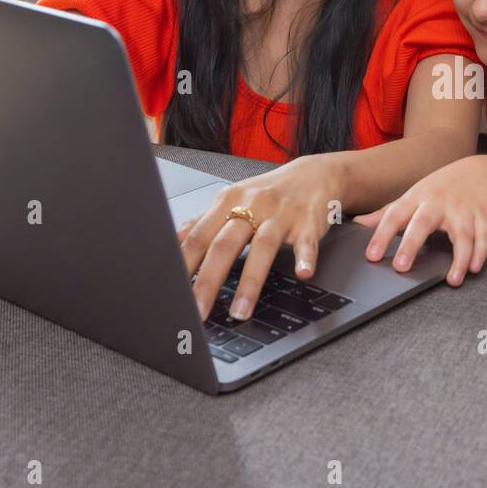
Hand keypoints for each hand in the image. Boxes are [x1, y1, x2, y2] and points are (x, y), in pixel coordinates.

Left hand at [176, 154, 343, 321]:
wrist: (314, 174)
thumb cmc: (268, 192)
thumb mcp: (232, 200)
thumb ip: (203, 221)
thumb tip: (173, 241)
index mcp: (228, 202)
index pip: (199, 236)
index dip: (183, 265)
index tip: (172, 292)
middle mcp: (253, 206)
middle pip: (225, 245)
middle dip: (209, 281)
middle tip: (198, 312)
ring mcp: (281, 215)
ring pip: (263, 248)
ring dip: (250, 282)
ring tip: (240, 312)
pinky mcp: (308, 223)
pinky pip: (306, 243)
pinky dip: (305, 258)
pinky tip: (302, 274)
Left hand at [353, 155, 486, 286]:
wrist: (479, 172)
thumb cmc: (439, 189)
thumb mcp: (413, 196)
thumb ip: (387, 213)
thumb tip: (357, 223)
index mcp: (416, 198)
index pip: (394, 215)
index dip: (381, 235)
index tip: (372, 256)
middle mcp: (438, 203)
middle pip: (424, 223)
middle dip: (412, 244)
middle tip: (401, 267)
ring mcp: (462, 209)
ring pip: (462, 233)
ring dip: (459, 257)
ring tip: (453, 279)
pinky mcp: (483, 216)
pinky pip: (484, 235)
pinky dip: (481, 252)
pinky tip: (474, 268)